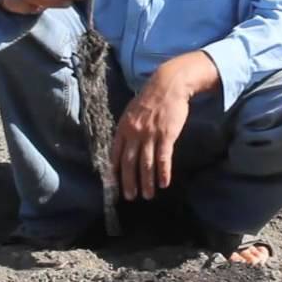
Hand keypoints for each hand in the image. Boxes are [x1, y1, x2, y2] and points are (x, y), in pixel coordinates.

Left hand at [111, 72, 190, 200]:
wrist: (168, 85)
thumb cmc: (150, 97)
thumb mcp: (132, 111)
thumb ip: (127, 128)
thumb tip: (123, 145)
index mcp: (123, 127)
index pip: (115, 154)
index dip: (114, 172)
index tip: (113, 186)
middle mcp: (134, 133)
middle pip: (129, 163)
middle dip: (129, 182)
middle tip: (130, 197)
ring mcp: (150, 135)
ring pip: (146, 164)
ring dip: (146, 182)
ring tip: (147, 195)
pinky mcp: (166, 135)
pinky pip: (163, 158)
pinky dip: (163, 172)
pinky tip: (163, 183)